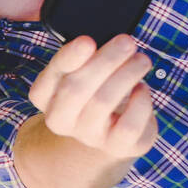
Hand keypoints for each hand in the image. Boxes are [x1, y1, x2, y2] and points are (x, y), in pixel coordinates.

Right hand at [28, 34, 157, 157]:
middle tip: (127, 42)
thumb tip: (107, 44)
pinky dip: (140, 102)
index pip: (47, 79)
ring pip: (102, 103)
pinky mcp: (117, 147)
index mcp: (44, 97)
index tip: (88, 41)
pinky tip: (142, 88)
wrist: (110, 130)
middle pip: (75, 89)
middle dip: (105, 61)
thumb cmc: (95, 89)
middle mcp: (60, 120)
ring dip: (126, 74)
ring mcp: (88, 136)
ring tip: (142, 60)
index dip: (68, 58)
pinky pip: (128, 125)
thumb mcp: (83, 71)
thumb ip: (86, 56)